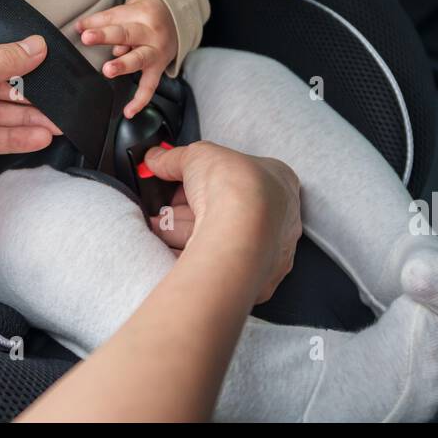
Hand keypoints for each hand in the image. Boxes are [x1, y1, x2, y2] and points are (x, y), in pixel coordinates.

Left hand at [76, 0, 177, 118]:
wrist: (175, 20)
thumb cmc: (145, 17)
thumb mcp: (128, 11)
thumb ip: (104, 20)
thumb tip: (80, 27)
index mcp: (140, 14)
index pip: (114, 17)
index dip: (94, 23)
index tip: (79, 28)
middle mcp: (149, 33)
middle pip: (126, 33)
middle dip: (106, 35)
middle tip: (88, 37)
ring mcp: (155, 52)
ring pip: (139, 58)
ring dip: (123, 64)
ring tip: (108, 69)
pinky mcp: (158, 69)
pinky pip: (150, 86)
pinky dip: (140, 100)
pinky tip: (128, 111)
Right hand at [139, 141, 301, 304]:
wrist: (241, 234)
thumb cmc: (237, 189)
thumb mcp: (197, 155)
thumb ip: (174, 157)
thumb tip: (157, 157)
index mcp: (279, 182)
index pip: (237, 180)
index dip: (204, 180)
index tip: (181, 182)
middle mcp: (279, 219)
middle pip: (226, 212)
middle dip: (189, 211)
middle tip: (165, 209)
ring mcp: (268, 253)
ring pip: (220, 241)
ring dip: (184, 234)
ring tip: (158, 228)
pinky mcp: (253, 281)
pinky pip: (218, 267)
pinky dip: (191, 258)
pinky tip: (167, 250)